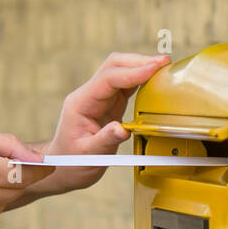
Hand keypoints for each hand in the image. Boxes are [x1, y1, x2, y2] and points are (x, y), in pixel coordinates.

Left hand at [20, 52, 169, 198]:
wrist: (63, 167)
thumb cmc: (71, 162)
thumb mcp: (87, 156)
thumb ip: (105, 141)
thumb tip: (123, 130)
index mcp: (81, 103)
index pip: (108, 78)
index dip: (133, 72)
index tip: (154, 69)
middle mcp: (90, 95)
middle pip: (114, 65)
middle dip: (139, 61)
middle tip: (164, 63)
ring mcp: (100, 98)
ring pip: (122, 71)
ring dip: (142, 67)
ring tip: (164, 68)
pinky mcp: (111, 104)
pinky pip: (127, 85)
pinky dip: (142, 80)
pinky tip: (155, 80)